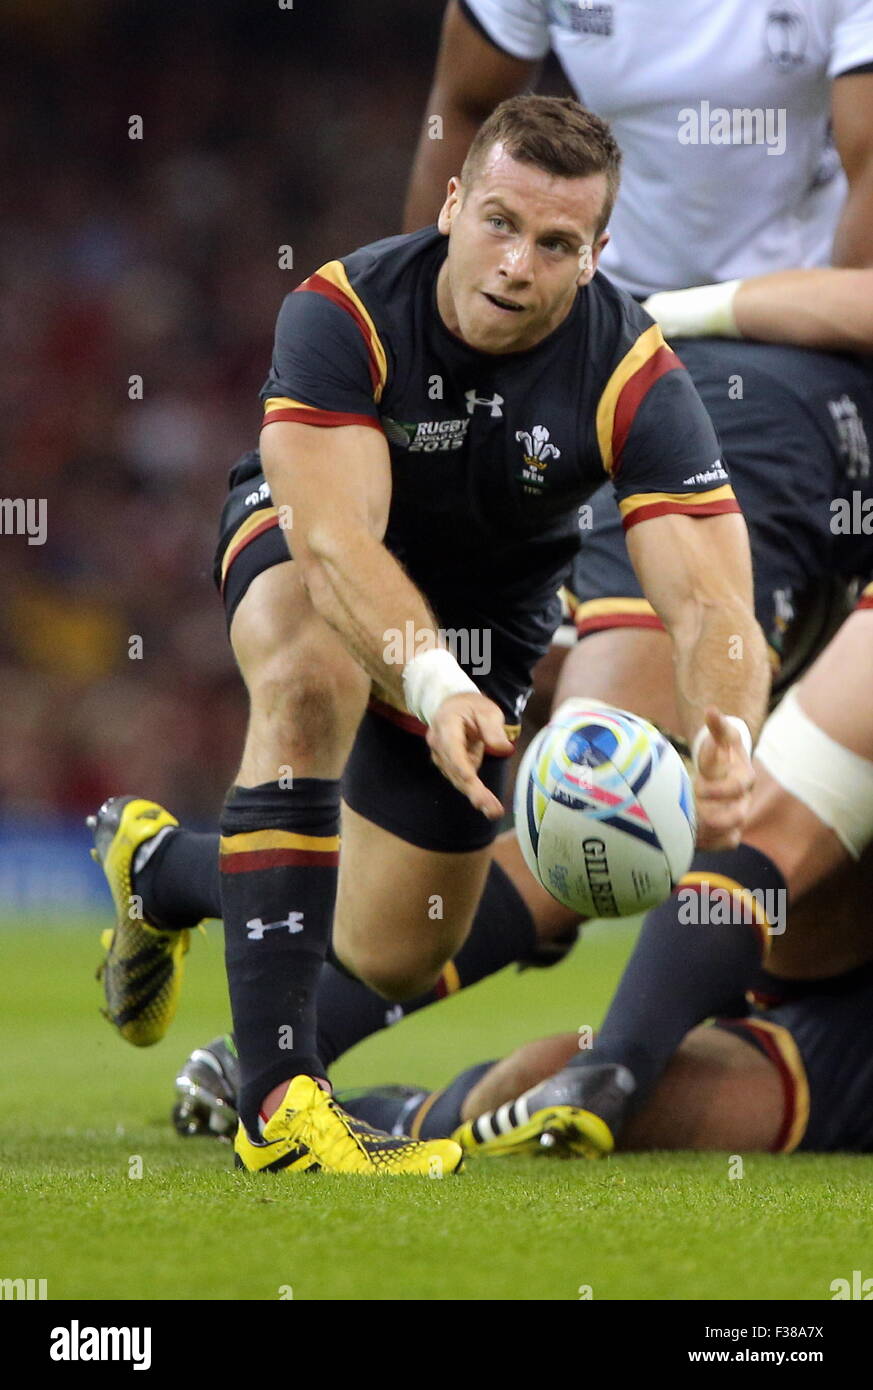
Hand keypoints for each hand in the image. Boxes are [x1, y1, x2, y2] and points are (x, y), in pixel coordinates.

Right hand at [426, 692, 514, 817]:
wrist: (451, 706)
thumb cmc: (471, 707)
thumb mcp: (486, 710)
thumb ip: (493, 728)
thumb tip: (503, 747)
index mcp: (446, 726)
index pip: (453, 751)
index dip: (463, 769)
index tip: (474, 785)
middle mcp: (438, 744)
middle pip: (456, 771)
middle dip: (474, 791)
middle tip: (492, 811)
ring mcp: (440, 757)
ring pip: (457, 779)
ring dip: (475, 795)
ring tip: (494, 811)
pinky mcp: (447, 766)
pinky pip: (460, 779)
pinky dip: (474, 790)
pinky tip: (488, 801)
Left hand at [693, 707, 754, 849]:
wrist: (724, 774)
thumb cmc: (720, 753)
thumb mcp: (720, 737)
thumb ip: (717, 726)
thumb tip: (711, 710)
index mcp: (744, 777)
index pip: (738, 787)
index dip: (719, 789)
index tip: (697, 784)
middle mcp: (744, 800)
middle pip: (738, 816)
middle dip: (715, 815)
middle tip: (693, 805)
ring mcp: (738, 817)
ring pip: (732, 834)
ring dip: (709, 831)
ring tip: (687, 823)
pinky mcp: (729, 832)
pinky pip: (725, 844)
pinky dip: (708, 843)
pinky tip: (688, 836)